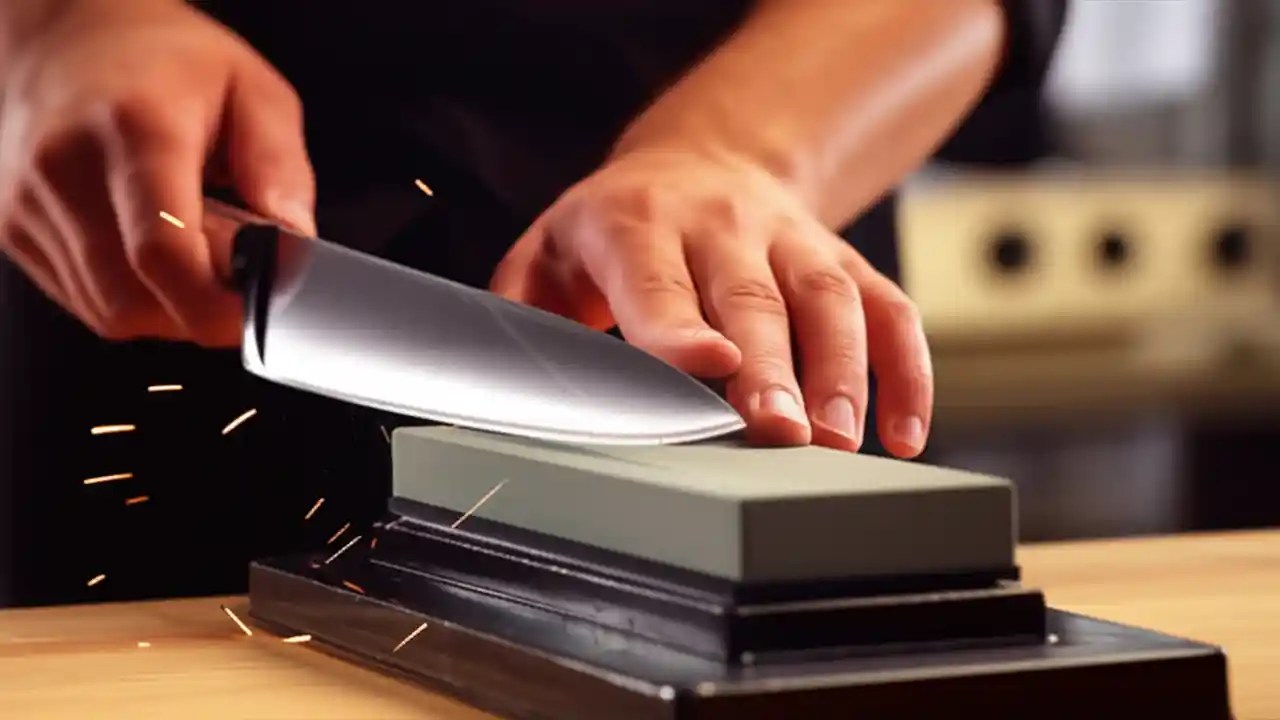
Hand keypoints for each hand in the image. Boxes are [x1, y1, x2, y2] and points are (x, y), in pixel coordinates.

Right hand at [0, 0, 314, 345]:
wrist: (69, 31)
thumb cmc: (166, 59)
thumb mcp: (252, 90)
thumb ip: (280, 168)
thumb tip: (293, 242)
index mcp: (136, 130)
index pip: (165, 254)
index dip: (218, 303)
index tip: (257, 305)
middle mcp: (67, 168)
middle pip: (136, 301)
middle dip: (200, 309)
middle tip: (231, 270)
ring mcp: (30, 203)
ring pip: (110, 313)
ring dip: (167, 307)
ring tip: (192, 248)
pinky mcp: (13, 227)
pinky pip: (83, 301)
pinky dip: (131, 296)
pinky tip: (151, 250)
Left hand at [490, 149, 932, 457]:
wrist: (705, 160)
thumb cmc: (618, 228)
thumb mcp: (550, 250)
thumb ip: (524, 309)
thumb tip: (516, 382)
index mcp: (638, 224)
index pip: (658, 279)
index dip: (681, 327)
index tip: (707, 368)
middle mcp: (722, 226)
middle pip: (753, 297)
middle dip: (769, 368)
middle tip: (777, 432)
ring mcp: (791, 240)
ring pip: (830, 300)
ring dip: (841, 372)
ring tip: (840, 439)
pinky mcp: (840, 260)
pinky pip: (887, 309)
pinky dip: (906, 371)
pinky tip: (905, 430)